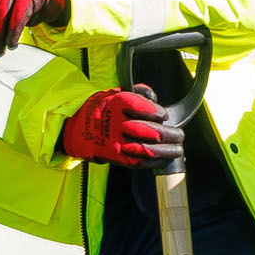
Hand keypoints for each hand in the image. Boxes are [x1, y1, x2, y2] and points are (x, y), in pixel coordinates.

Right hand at [60, 85, 175, 168]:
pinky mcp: (115, 156)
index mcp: (118, 103)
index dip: (158, 113)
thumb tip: (153, 97)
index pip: (144, 108)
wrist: (75, 127)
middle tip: (179, 135)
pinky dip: (154, 162)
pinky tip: (164, 159)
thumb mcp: (116, 92)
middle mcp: (118, 123)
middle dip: (170, 135)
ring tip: (177, 149)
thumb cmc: (101, 108)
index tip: (164, 115)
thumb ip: (138, 92)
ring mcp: (116, 142)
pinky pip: (139, 162)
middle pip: (152, 132)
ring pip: (148, 150)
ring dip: (167, 151)